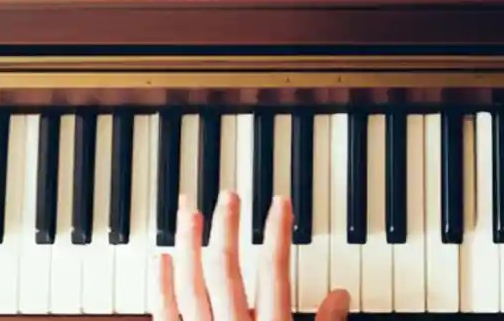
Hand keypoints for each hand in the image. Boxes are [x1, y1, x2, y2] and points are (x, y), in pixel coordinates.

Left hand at [154, 192, 349, 320]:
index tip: (280, 201)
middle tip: (229, 195)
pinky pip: (166, 314)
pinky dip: (162, 286)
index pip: (274, 273)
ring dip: (189, 245)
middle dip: (227, 229)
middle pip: (225, 272)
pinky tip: (163, 257)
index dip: (278, 234)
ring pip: (191, 286)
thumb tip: (341, 296)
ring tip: (190, 211)